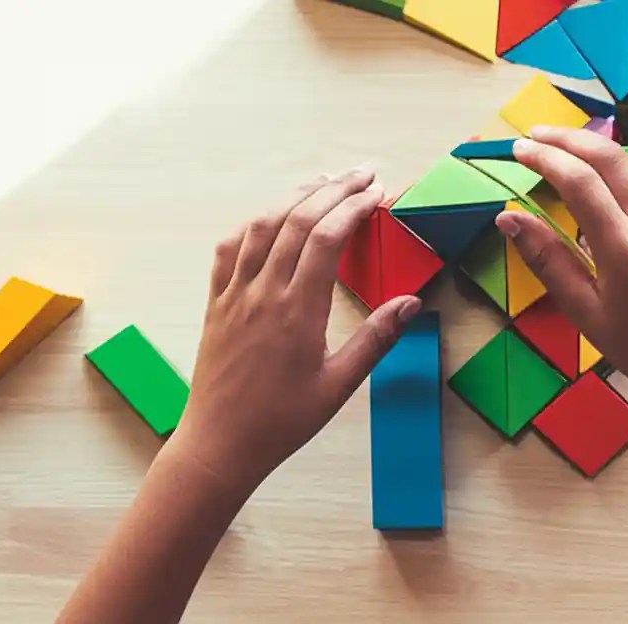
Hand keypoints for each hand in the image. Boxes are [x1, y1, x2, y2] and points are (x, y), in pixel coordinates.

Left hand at [169, 167, 421, 495]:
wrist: (220, 444)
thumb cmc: (282, 421)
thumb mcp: (339, 385)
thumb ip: (375, 339)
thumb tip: (411, 303)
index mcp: (297, 311)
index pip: (326, 238)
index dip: (353, 207)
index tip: (377, 193)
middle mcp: (262, 293)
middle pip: (297, 220)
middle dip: (332, 189)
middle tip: (361, 175)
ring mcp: (234, 295)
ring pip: (261, 226)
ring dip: (293, 196)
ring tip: (322, 181)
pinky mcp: (215, 305)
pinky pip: (229, 250)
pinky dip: (252, 224)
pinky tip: (268, 218)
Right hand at [495, 100, 627, 418]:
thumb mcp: (587, 314)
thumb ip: (549, 261)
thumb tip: (508, 218)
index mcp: (622, 247)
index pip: (577, 183)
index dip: (544, 160)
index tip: (516, 151)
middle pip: (605, 162)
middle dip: (563, 142)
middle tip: (529, 138)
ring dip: (596, 140)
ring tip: (564, 131)